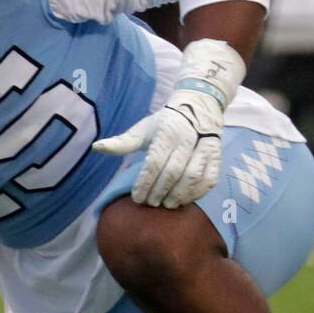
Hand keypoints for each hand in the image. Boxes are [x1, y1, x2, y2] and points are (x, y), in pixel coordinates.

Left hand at [93, 91, 223, 207]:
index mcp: (166, 132)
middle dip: (159, 191)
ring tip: (166, 205)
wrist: (199, 107)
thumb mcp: (143, 129)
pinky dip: (196, 193)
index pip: (154, 162)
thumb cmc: (165, 123)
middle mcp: (188, 138)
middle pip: (172, 172)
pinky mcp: (217, 156)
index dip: (145, 182)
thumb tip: (96, 147)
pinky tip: (184, 200)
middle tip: (150, 204)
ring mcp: (205, 147)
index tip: (136, 198)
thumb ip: (122, 142)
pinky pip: (209, 179)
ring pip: (192, 177)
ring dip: (178, 195)